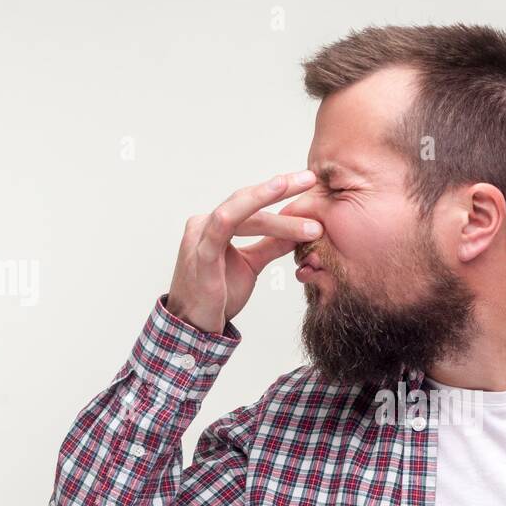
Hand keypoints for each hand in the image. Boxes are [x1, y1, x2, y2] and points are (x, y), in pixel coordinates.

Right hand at [166, 170, 320, 333]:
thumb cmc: (218, 295)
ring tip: (295, 188)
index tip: (307, 184)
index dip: (279, 193)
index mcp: (216, 225)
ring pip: (239, 212)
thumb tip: (299, 231)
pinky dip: (246, 215)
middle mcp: (205, 224)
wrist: (195, 326)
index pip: (251, 204)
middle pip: (246, 200)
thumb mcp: (251, 265)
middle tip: (310, 179)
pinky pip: (223, 228)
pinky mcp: (201, 254)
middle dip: (279, 188)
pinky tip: (272, 211)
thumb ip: (271, 246)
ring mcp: (200, 237)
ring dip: (268, 200)